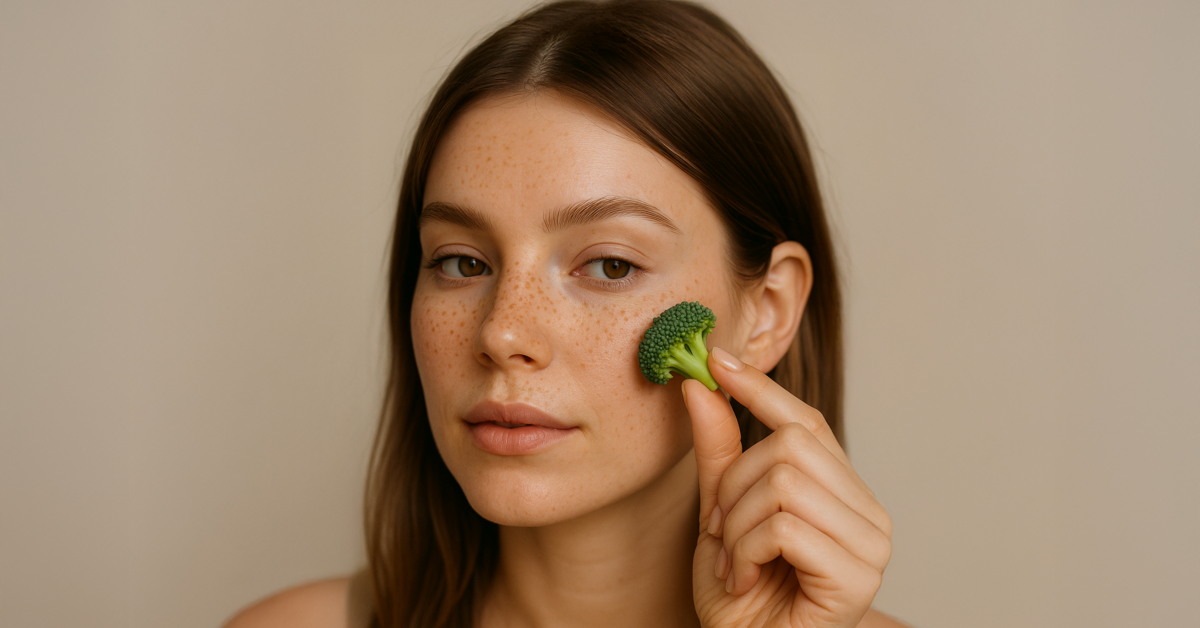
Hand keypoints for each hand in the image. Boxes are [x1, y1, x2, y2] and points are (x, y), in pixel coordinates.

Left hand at [685, 347, 891, 627]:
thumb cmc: (742, 597)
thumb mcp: (720, 513)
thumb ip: (719, 453)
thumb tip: (702, 384)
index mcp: (844, 494)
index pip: (807, 422)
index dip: (761, 389)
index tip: (717, 361)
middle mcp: (870, 514)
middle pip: (791, 445)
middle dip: (734, 484)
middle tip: (719, 531)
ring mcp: (871, 546)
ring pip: (784, 483)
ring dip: (736, 524)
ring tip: (731, 561)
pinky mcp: (858, 576)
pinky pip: (785, 527)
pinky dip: (744, 551)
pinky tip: (743, 579)